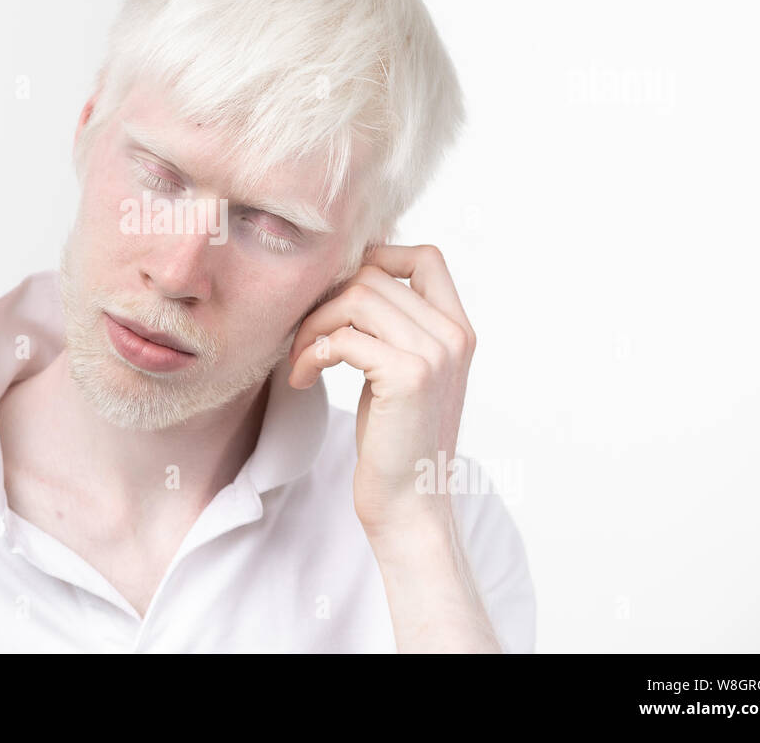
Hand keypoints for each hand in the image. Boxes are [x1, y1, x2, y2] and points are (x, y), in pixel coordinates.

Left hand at [286, 244, 476, 541]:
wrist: (410, 503)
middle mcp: (454, 336)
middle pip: (374, 275)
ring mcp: (435, 354)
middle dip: (326, 301)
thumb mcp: (401, 370)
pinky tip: (302, 378)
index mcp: (458, 329)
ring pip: (356, 298)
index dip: (376, 259)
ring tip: (302, 359)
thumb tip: (346, 278)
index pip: (425, 257)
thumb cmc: (396, 438)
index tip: (339, 295)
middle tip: (304, 338)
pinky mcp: (408, 377)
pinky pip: (343, 338)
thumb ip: (390, 326)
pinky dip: (311, 354)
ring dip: (314, 325)